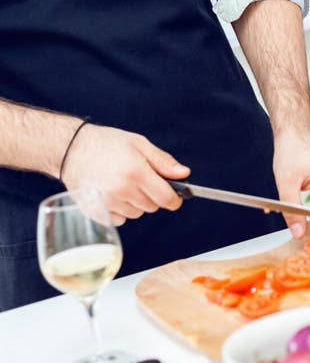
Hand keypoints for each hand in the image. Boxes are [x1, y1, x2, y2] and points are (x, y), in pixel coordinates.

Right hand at [61, 123, 190, 225]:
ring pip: (136, 213)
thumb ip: (163, 161)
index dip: (175, 199)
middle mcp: (122, 190)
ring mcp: (108, 203)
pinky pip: (120, 219)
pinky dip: (120, 210)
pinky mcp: (96, 212)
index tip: (175, 197)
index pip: (166, 198)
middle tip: (140, 179)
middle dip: (152, 195)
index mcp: (136, 172)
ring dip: (136, 202)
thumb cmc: (106, 143)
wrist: (71, 148)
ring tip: (123, 183)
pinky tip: (112, 193)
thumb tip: (184, 174)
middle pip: (152, 207)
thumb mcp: (139, 143)